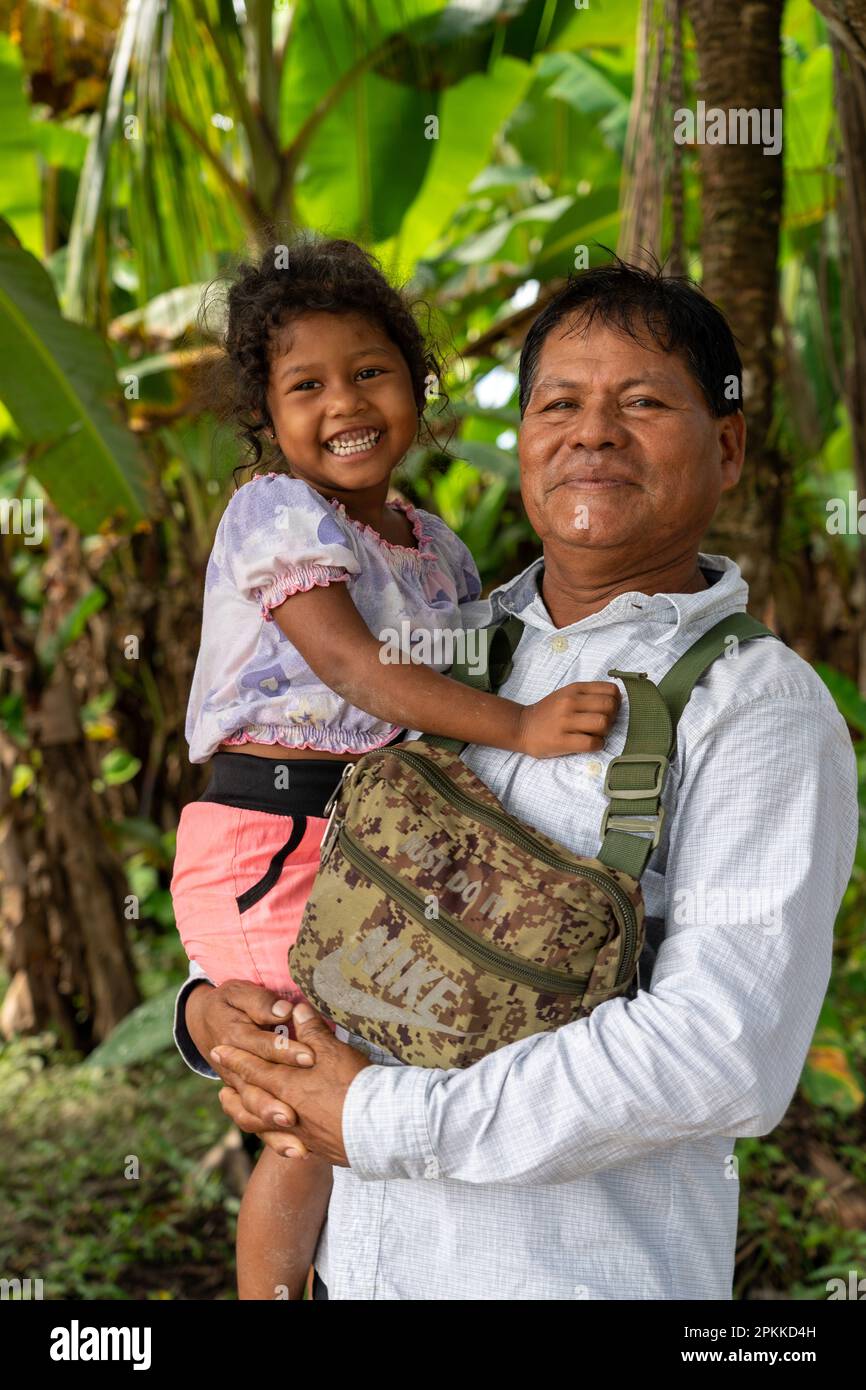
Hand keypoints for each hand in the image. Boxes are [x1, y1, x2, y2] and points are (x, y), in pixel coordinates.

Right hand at [186, 979, 317, 1131]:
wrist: (206, 1021)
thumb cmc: (229, 1003)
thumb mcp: (239, 992)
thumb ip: (260, 1002)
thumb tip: (283, 1009)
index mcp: (233, 1038)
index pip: (261, 1046)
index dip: (285, 1052)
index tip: (309, 1057)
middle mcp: (233, 1070)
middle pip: (253, 1090)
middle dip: (273, 1105)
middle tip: (293, 1115)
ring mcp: (239, 1090)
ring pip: (253, 1116)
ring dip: (274, 1131)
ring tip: (299, 1145)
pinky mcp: (247, 1102)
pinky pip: (258, 1126)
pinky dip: (277, 1141)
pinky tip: (301, 1152)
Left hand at [212, 1001, 372, 1166]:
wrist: (379, 1128)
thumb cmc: (355, 1086)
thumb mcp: (333, 1051)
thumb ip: (311, 1030)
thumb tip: (296, 1008)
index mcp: (287, 1085)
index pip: (253, 1069)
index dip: (235, 1059)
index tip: (217, 1051)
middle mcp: (286, 1111)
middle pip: (251, 1100)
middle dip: (235, 1088)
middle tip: (220, 1085)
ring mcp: (299, 1134)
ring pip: (261, 1126)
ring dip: (246, 1115)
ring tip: (236, 1110)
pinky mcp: (315, 1148)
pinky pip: (283, 1143)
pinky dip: (272, 1137)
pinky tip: (276, 1134)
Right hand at [516, 681, 620, 758]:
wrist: (522, 727)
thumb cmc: (549, 712)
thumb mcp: (567, 694)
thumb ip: (589, 694)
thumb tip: (616, 701)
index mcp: (574, 689)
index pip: (611, 690)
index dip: (616, 702)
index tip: (609, 710)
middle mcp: (570, 702)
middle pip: (609, 706)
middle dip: (612, 717)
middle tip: (603, 724)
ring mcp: (565, 721)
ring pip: (603, 724)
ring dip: (605, 732)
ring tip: (596, 734)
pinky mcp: (561, 741)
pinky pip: (592, 743)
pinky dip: (597, 745)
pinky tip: (591, 744)